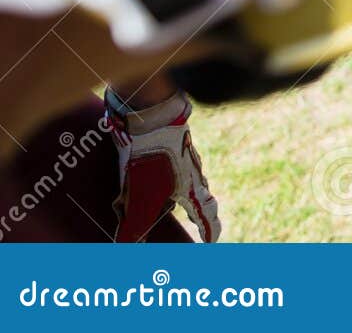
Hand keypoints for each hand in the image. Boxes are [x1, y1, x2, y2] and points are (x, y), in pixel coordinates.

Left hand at [104, 88, 220, 241]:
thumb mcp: (141, 198)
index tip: (211, 242)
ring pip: (180, 182)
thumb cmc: (151, 159)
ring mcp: (183, 157)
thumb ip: (135, 227)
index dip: (209, 231)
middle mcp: (193, 174)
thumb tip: (126, 251)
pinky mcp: (169, 144)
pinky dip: (153, 179)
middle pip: (197, 199)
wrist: (150, 115)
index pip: (206, 216)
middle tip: (193, 224)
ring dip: (169, 195)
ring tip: (152, 203)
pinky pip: (164, 168)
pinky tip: (138, 177)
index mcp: (192, 191)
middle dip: (194, 214)